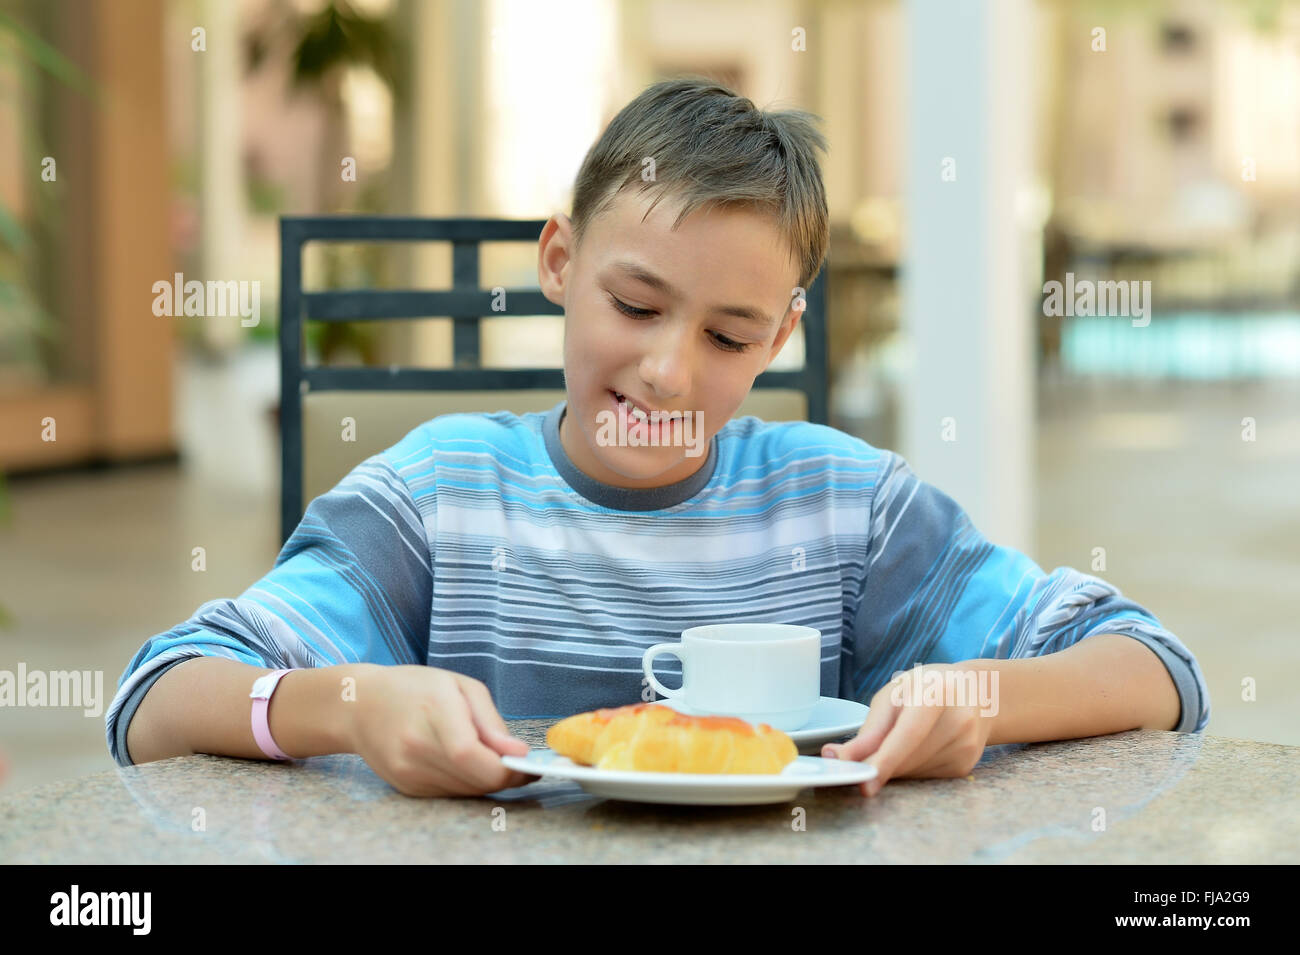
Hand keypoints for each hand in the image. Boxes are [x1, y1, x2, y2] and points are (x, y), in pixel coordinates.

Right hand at [348, 665, 541, 796]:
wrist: (358, 706)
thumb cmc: (413, 688)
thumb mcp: (459, 686)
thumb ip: (491, 721)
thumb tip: (517, 752)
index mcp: (433, 712)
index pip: (471, 755)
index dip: (506, 766)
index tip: (526, 762)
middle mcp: (416, 747)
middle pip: (473, 779)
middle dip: (505, 776)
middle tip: (518, 764)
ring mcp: (408, 771)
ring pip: (465, 791)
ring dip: (486, 780)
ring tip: (491, 758)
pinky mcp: (406, 787)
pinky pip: (449, 793)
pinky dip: (466, 783)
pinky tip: (465, 763)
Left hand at [821, 663, 992, 796]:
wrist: (977, 693)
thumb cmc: (928, 687)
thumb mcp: (894, 693)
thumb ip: (870, 728)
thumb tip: (840, 758)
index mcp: (939, 692)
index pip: (908, 735)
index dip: (884, 761)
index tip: (864, 783)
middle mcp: (959, 722)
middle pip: (906, 759)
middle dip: (876, 765)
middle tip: (854, 761)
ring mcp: (966, 747)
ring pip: (912, 772)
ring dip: (893, 767)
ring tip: (897, 739)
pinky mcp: (965, 766)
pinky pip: (923, 777)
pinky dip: (908, 769)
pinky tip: (915, 748)